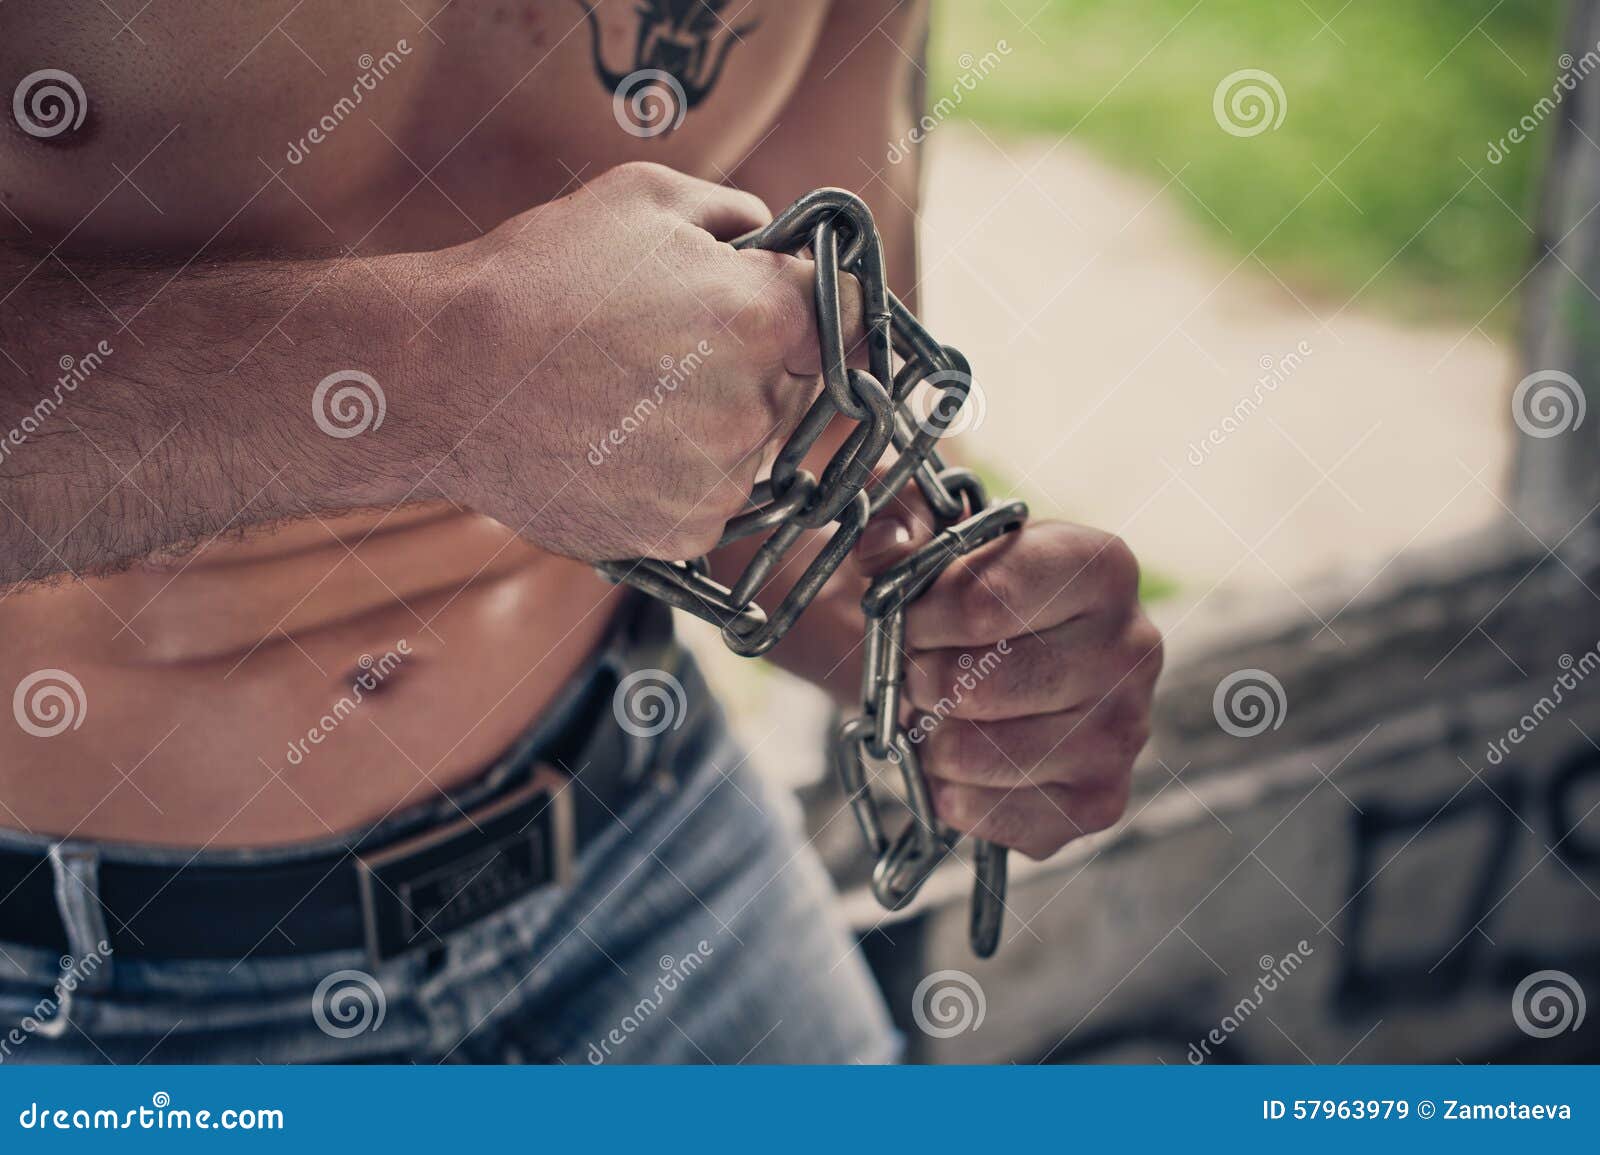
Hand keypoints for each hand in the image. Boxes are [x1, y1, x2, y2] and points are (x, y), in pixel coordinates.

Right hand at [443, 162, 859, 561]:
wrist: (447, 380)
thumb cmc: (538, 277)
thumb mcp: (643, 197)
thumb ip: (734, 212)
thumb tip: (770, 235)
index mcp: (766, 313)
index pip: (842, 313)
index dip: (808, 302)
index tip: (779, 307)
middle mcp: (758, 403)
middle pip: (795, 383)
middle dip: (752, 362)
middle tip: (667, 349)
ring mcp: (723, 477)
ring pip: (752, 447)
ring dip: (713, 425)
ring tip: (629, 398)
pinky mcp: (684, 532)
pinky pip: (711, 501)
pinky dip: (677, 479)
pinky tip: (618, 446)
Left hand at [857, 511, 1162, 860]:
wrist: (995, 658)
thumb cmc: (965, 591)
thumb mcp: (931, 530)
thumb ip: (897, 520)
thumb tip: (882, 551)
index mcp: (1100, 565)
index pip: (986, 601)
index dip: (921, 616)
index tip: (908, 618)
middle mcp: (1133, 647)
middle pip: (977, 683)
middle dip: (920, 680)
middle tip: (917, 672)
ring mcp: (1124, 732)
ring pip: (975, 752)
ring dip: (929, 739)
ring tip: (937, 714)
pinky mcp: (1100, 801)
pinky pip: (993, 817)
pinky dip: (952, 796)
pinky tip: (959, 764)